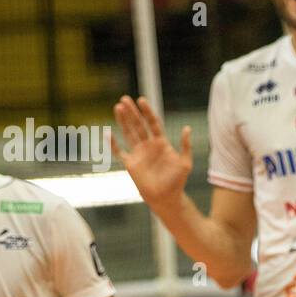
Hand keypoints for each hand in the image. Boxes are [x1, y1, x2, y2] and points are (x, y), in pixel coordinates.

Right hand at [112, 95, 192, 212]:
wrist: (166, 197)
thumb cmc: (177, 181)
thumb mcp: (185, 162)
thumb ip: (185, 146)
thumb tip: (187, 128)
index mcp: (161, 143)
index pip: (152, 123)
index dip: (147, 112)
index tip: (141, 100)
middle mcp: (148, 146)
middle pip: (138, 125)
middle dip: (132, 112)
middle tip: (124, 99)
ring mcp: (138, 154)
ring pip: (128, 133)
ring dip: (123, 121)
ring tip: (118, 107)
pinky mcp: (130, 164)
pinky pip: (119, 152)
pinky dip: (113, 144)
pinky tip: (108, 133)